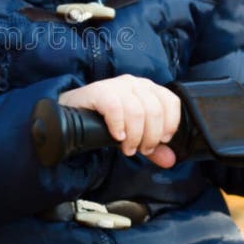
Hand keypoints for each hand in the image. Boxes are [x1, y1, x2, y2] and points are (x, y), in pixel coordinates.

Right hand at [59, 75, 180, 167]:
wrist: (73, 113)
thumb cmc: (107, 122)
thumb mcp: (134, 134)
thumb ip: (153, 147)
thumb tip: (170, 160)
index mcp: (148, 88)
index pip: (171, 101)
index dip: (170, 124)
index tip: (161, 141)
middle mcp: (134, 83)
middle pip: (155, 110)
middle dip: (150, 136)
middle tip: (140, 150)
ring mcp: (116, 85)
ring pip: (137, 111)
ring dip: (134, 136)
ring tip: (127, 148)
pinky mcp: (99, 91)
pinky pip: (115, 108)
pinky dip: (118, 126)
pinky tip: (117, 136)